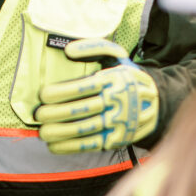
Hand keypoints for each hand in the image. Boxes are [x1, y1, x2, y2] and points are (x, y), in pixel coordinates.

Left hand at [34, 38, 158, 153]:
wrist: (157, 102)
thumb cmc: (126, 77)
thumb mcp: (115, 57)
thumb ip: (91, 48)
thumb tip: (67, 50)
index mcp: (114, 80)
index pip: (84, 87)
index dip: (62, 92)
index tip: (43, 95)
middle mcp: (117, 102)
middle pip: (83, 110)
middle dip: (57, 114)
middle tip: (39, 115)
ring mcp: (118, 123)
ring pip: (85, 129)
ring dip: (61, 133)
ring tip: (42, 132)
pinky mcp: (117, 139)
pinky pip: (91, 144)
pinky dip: (71, 147)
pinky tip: (54, 146)